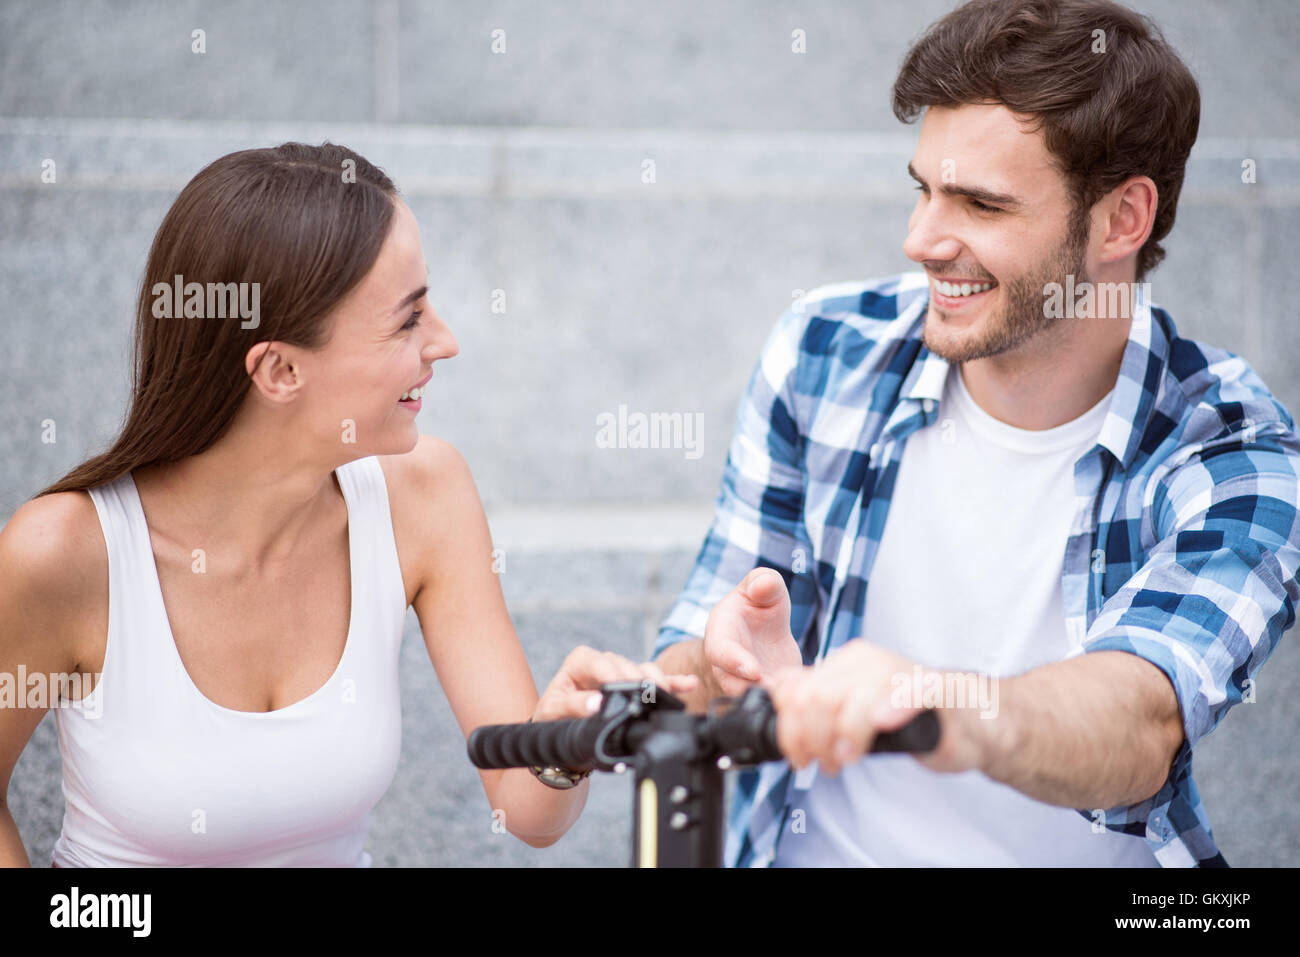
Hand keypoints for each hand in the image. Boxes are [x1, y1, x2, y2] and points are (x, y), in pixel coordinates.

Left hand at [533, 645, 698, 721]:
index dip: (615, 675)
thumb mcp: (554, 712)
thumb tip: (596, 703)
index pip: (602, 662)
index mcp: (581, 661)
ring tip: (667, 695)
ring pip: (644, 671)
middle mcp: (603, 662)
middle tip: (650, 698)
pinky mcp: (635, 686)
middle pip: (627, 666)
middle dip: (639, 681)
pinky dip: (673, 682)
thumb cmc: (554, 720)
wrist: (561, 738)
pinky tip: (689, 684)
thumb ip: (573, 706)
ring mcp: (622, 673)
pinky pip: (656, 682)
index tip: (624, 691)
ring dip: (658, 682)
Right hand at [702, 567, 802, 696]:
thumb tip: (762, 586)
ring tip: (790, 697)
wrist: (763, 633)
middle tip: (774, 690)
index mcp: (721, 632)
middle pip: (731, 683)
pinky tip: (804, 697)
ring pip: (751, 698)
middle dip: (751, 689)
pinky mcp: (765, 695)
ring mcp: (745, 683)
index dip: (734, 662)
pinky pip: (772, 704)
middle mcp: (727, 663)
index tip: (754, 671)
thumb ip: (763, 582)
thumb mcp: (762, 588)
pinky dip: (787, 703)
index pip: (719, 651)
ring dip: (770, 699)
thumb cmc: (758, 607)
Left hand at [762, 639, 986, 775]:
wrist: (970, 717)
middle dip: (809, 739)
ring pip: (850, 701)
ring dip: (841, 737)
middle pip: (815, 699)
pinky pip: (905, 694)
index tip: (798, 756)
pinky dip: (889, 709)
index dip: (787, 729)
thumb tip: (777, 692)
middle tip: (823, 763)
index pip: (794, 690)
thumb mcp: (854, 706)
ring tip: (847, 759)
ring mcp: (899, 674)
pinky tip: (882, 724)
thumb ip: (818, 698)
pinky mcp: (932, 690)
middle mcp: (866, 662)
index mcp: (844, 663)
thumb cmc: (909, 715)